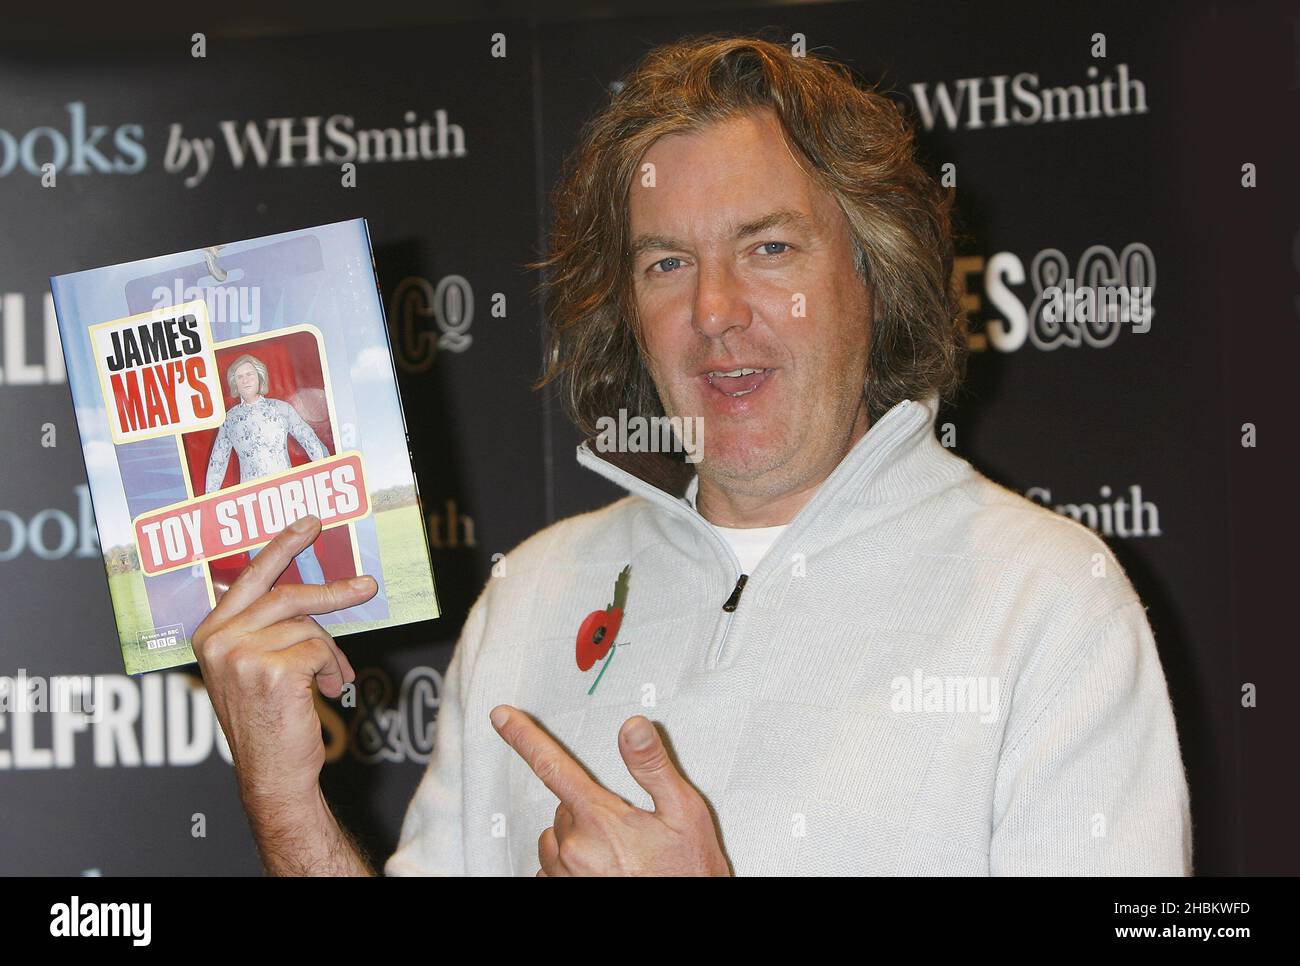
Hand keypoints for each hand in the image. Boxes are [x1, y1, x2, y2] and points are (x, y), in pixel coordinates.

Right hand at [191, 515, 377, 808]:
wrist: (271, 772)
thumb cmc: (269, 719)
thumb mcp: (256, 664)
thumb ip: (271, 627)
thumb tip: (316, 594)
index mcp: (209, 633)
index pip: (250, 577)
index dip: (282, 546)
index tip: (310, 524)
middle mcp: (218, 640)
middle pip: (288, 595)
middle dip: (333, 592)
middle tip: (367, 586)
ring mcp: (242, 655)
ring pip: (309, 627)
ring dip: (329, 653)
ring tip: (328, 679)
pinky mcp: (272, 670)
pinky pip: (320, 649)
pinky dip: (331, 668)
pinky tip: (323, 692)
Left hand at [490, 704, 730, 875]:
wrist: (688, 920)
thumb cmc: (688, 873)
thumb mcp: (685, 813)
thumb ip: (653, 766)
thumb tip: (632, 728)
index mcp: (599, 819)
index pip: (552, 766)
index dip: (523, 737)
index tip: (502, 717)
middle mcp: (574, 849)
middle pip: (564, 807)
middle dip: (588, 807)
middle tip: (628, 826)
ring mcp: (565, 877)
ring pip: (556, 839)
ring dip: (576, 837)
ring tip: (617, 852)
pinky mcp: (563, 894)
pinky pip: (552, 871)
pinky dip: (570, 866)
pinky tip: (603, 870)